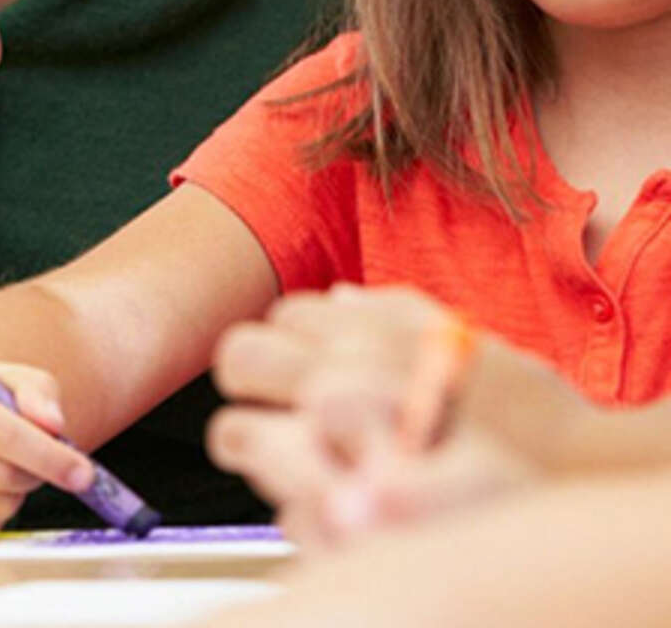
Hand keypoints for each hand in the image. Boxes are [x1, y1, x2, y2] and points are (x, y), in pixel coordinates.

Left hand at [208, 285, 574, 542]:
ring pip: (238, 434)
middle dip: (245, 378)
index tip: (292, 361)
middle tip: (263, 401)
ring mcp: (335, 445)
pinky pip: (277, 507)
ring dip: (251, 445)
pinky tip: (329, 512)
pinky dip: (296, 511)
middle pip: (240, 357)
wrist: (575, 481)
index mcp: (372, 330)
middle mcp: (347, 374)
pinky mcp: (335, 516)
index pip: (283, 315)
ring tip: (281, 460)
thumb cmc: (524, 413)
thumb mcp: (462, 338)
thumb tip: (340, 297)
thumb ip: (396, 311)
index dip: (284, 340)